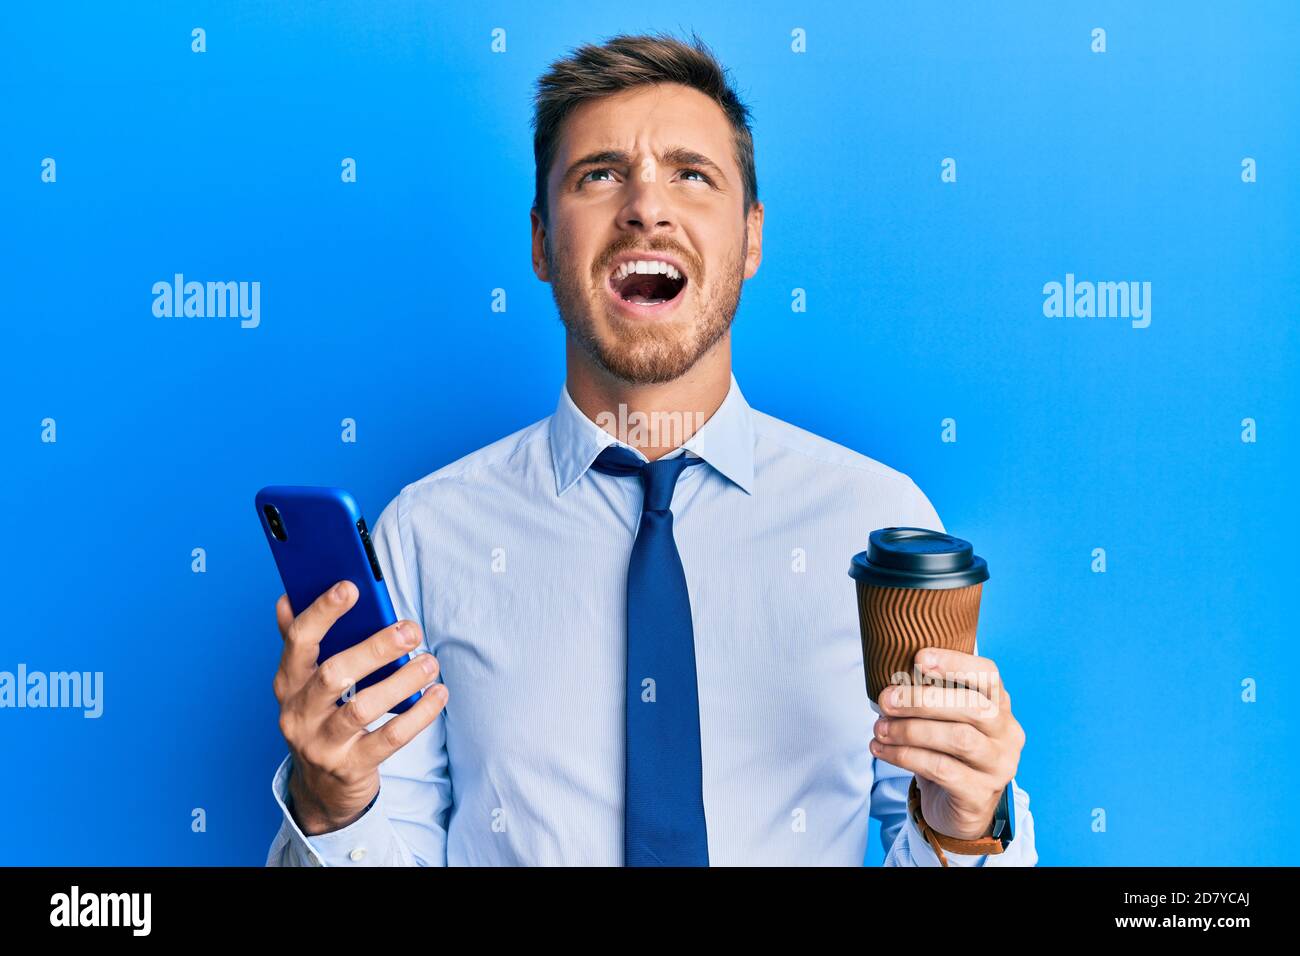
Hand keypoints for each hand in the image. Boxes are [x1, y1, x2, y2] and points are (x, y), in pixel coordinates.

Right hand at [273, 580, 448, 835]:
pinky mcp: (350, 767)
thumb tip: (288, 597)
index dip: (322, 612)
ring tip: (429, 662)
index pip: (298, 641)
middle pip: (333, 675)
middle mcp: (298, 713)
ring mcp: (322, 744)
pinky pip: (389, 738)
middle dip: (374, 648)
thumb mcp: (305, 684)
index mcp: (288, 682)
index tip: (350, 587)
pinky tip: (438, 694)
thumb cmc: (321, 719)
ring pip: (362, 708)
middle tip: (411, 630)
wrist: (321, 788)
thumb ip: (302, 642)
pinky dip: (418, 714)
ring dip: (402, 681)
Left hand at [869, 647, 1023, 840]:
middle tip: (885, 700)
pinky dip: (906, 756)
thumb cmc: (947, 753)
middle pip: (974, 707)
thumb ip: (930, 697)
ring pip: (959, 738)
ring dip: (911, 730)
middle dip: (924, 699)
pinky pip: (942, 770)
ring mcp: (998, 766)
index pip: (988, 675)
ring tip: (880, 729)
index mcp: (1000, 706)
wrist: (957, 808)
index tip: (918, 659)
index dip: (955, 663)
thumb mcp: (943, 720)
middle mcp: (1007, 734)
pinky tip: (882, 750)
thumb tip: (891, 682)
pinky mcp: (980, 795)